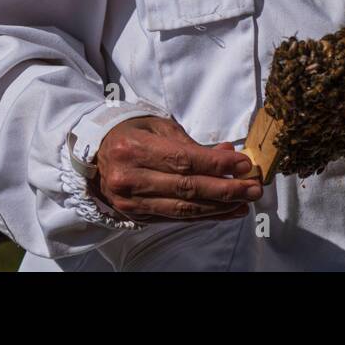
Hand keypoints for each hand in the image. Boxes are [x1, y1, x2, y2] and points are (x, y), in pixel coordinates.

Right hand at [92, 116, 261, 221]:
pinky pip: (176, 218)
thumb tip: (227, 155)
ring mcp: (131, 200)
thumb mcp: (156, 126)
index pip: (183, 160)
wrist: (91, 153)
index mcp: (133, 148)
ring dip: (219, 207)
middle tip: (253, 188)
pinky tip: (225, 211)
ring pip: (184, 208)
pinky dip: (204, 216)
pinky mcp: (135, 215)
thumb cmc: (128, 132)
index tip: (244, 164)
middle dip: (226, 189)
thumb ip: (190, 143)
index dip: (216, 165)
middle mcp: (130, 178)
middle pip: (187, 188)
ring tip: (245, 201)